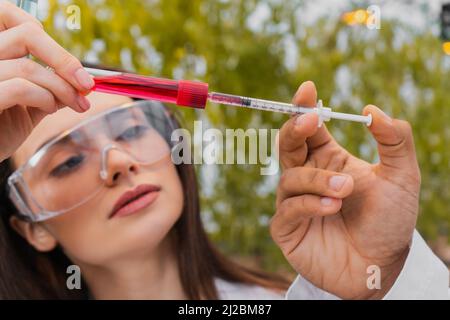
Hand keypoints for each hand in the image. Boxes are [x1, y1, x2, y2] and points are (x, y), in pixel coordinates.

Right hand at [0, 1, 93, 161]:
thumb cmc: (0, 129)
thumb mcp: (29, 105)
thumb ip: (50, 89)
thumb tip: (82, 83)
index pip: (15, 20)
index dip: (48, 39)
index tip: (72, 65)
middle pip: (27, 35)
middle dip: (65, 61)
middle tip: (86, 84)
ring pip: (29, 66)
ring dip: (62, 87)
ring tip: (74, 104)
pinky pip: (21, 88)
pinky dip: (46, 98)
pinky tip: (51, 108)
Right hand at [271, 81, 419, 298]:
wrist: (380, 267)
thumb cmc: (390, 221)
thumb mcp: (402, 177)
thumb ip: (395, 140)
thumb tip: (370, 109)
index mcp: (328, 160)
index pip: (309, 128)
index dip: (304, 108)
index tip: (307, 90)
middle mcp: (308, 177)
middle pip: (287, 145)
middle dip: (294, 129)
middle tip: (310, 121)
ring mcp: (294, 202)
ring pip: (290, 177)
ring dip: (317, 179)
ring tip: (345, 190)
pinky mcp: (286, 228)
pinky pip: (288, 208)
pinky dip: (309, 204)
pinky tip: (331, 207)